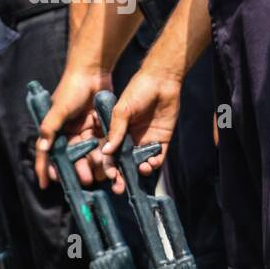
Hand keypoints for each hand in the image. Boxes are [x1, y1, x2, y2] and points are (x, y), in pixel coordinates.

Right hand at [35, 66, 112, 188]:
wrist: (92, 73)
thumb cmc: (71, 89)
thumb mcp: (58, 109)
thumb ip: (50, 127)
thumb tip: (43, 148)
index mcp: (56, 130)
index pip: (48, 153)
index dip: (45, 169)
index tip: (45, 184)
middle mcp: (70, 133)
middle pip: (71, 157)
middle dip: (76, 170)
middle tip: (84, 181)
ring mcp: (86, 131)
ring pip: (88, 154)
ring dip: (92, 165)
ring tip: (98, 176)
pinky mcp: (101, 128)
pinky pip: (103, 145)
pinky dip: (106, 155)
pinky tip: (111, 165)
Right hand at [99, 67, 182, 190]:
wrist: (162, 81)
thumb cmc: (137, 91)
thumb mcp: (122, 110)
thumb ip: (116, 131)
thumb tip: (106, 151)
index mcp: (118, 132)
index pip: (110, 153)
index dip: (108, 166)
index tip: (108, 176)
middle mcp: (131, 138)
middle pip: (125, 162)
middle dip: (122, 176)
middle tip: (120, 188)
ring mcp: (147, 140)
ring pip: (141, 162)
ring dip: (139, 170)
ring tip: (140, 170)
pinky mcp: (163, 139)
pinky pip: (158, 156)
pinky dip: (154, 163)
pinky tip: (151, 164)